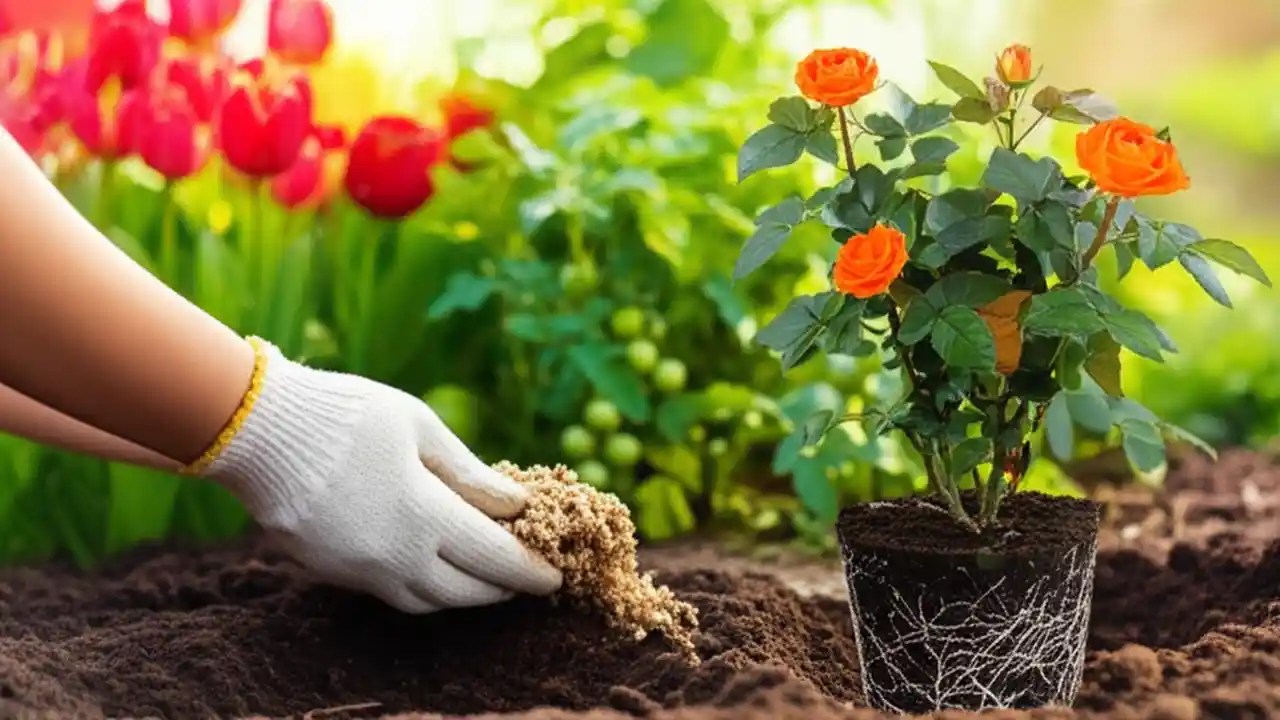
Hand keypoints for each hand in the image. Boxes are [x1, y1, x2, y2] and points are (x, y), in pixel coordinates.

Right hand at [197, 339, 561, 612]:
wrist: (255, 429)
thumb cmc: (347, 414)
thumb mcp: (420, 428)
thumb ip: (469, 473)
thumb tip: (514, 505)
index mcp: (422, 517)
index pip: (493, 559)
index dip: (528, 570)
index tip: (553, 575)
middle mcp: (392, 556)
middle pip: (462, 592)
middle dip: (499, 588)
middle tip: (522, 577)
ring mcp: (356, 570)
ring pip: (423, 601)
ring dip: (458, 593)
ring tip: (480, 575)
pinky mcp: (328, 570)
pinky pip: (386, 591)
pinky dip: (418, 584)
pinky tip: (426, 561)